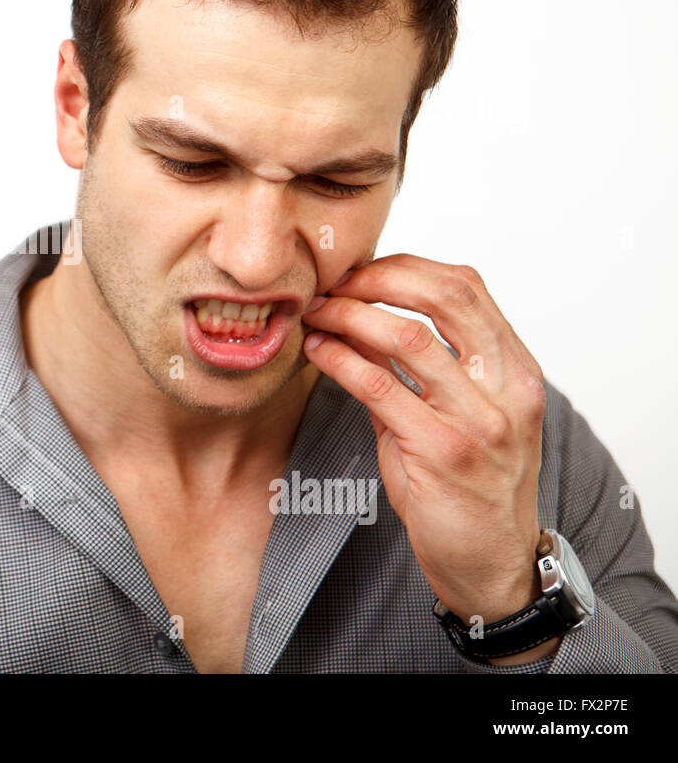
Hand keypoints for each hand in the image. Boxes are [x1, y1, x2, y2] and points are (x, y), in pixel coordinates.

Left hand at [300, 254, 552, 660]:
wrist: (492, 565)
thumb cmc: (466, 488)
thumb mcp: (451, 415)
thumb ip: (414, 369)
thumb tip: (356, 317)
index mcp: (516, 370)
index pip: (466, 287)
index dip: (405, 268)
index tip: (358, 272)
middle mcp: (507, 388)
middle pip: (445, 296)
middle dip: (377, 279)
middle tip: (332, 285)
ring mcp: (480, 421)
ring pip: (409, 337)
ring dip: (350, 315)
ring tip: (316, 313)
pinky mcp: (445, 452)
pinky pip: (382, 387)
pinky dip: (342, 360)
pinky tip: (318, 352)